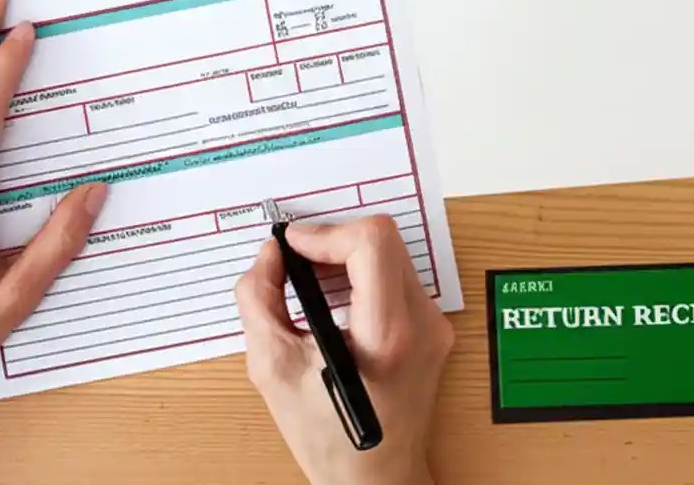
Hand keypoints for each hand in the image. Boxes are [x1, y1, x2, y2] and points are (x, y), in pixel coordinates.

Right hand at [235, 216, 453, 484]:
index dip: (325, 233)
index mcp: (388, 335)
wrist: (375, 479)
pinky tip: (333, 301)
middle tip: (294, 263)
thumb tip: (269, 256)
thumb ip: (259, 301)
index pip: (372, 244)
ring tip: (308, 284)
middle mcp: (422, 323)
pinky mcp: (432, 327)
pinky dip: (361, 275)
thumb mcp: (272, 369)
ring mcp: (434, 324)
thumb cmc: (326, 438)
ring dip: (345, 257)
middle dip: (332, 242)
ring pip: (391, 253)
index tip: (292, 246)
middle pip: (382, 241)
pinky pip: (397, 276)